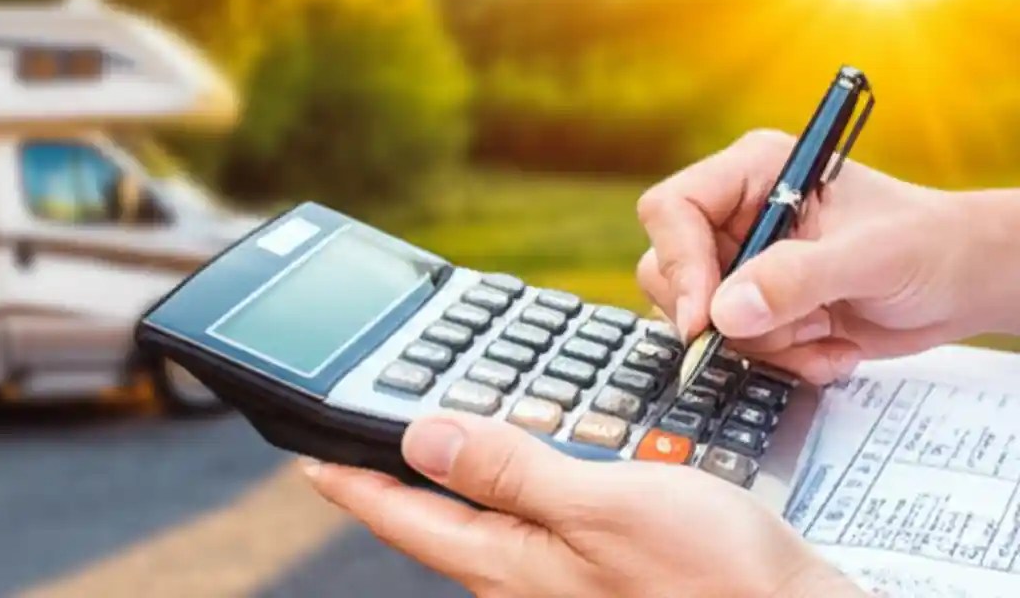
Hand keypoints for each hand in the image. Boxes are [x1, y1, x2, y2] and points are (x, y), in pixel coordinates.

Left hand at [306, 412, 860, 596]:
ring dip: (458, 479)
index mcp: (509, 564)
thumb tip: (426, 441)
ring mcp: (558, 586)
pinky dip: (516, 488)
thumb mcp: (602, 505)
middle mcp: (522, 582)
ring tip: (438, 440)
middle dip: (399, 478)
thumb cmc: (713, 577)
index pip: (404, 519)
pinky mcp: (596, 579)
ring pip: (485, 524)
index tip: (310, 457)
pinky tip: (535, 466)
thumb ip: (510, 471)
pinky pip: (531, 529)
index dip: (352, 484)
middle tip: (364, 440)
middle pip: (437, 523)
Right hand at [635, 129, 1019, 382]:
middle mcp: (736, 216)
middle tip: (781, 330)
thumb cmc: (931, 244)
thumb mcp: (870, 257)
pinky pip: (734, 348)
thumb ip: (795, 278)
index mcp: (753, 174)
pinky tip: (830, 347)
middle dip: (723, 317)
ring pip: (701, 320)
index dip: (678, 264)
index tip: (703, 318)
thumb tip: (722, 313)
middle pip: (669, 271)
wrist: (964, 284)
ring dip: (763, 345)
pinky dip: (781, 361)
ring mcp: (743, 265)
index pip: (673, 210)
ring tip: (824, 336)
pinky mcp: (757, 309)